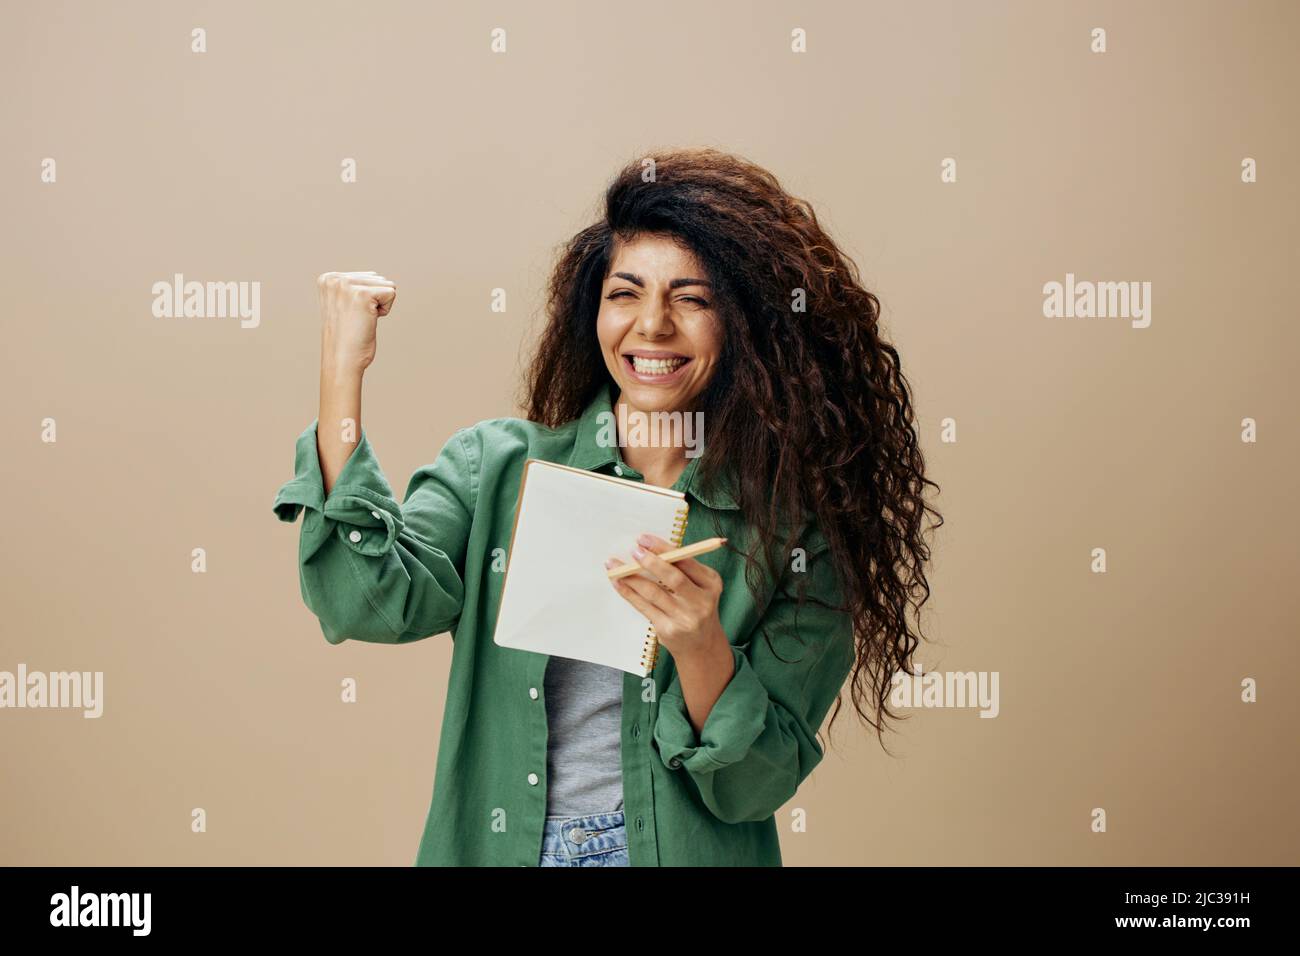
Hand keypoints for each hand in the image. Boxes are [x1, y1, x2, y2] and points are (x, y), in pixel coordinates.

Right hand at [317, 271, 396, 374]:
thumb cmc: (347, 337)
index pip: (367, 277)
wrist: (342, 360)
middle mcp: (334, 279)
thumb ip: (353, 287)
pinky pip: (391, 293)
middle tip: (357, 319)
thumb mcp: (343, 304)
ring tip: (362, 320)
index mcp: (327, 279)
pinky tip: (368, 321)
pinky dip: (385, 311)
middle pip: (377, 278)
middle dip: (375, 300)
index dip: (367, 299)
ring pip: (386, 285)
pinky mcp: (362, 295)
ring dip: (380, 305)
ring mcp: (346, 285)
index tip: (351, 314)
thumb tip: (376, 277)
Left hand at [606, 533, 727, 661]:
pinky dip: (628, 593)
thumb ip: (682, 569)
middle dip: (651, 562)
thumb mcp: (700, 586)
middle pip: (673, 578)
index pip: (686, 561)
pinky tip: (618, 582)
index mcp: (711, 583)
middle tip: (634, 551)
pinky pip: (644, 607)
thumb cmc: (696, 607)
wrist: (701, 645)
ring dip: (632, 577)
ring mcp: (684, 618)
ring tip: (615, 566)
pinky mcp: (668, 630)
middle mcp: (701, 602)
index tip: (644, 540)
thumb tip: (649, 548)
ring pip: (654, 593)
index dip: (664, 548)